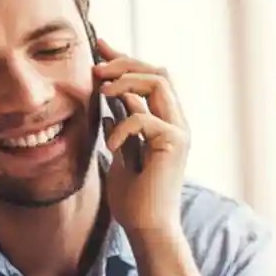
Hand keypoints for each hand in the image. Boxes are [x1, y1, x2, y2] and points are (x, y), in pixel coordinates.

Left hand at [93, 37, 189, 236]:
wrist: (146, 227)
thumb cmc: (134, 197)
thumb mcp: (122, 152)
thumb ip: (122, 127)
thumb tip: (112, 106)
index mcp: (166, 122)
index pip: (150, 79)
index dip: (125, 60)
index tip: (99, 48)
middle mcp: (177, 122)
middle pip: (158, 71)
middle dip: (125, 62)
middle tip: (96, 65)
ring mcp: (179, 131)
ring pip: (159, 82)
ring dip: (126, 80)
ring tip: (102, 91)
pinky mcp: (175, 144)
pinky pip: (145, 118)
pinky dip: (122, 126)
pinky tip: (110, 146)